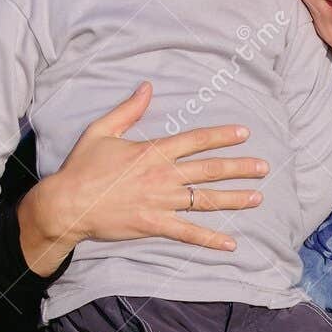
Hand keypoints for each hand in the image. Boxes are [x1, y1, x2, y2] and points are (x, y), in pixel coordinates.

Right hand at [17, 82, 270, 274]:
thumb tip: (146, 87)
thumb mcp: (102, 130)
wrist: (67, 203)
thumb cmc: (82, 167)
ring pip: (205, 200)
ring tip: (258, 198)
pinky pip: (188, 233)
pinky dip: (210, 239)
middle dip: (239, 168)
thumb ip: (128, 110)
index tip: (244, 134)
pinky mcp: (153, 224)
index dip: (221, 136)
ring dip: (234, 199)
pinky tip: (231, 243)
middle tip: (264, 167)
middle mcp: (162, 175)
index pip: (195, 140)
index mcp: (152, 151)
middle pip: (209, 170)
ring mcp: (160, 201)